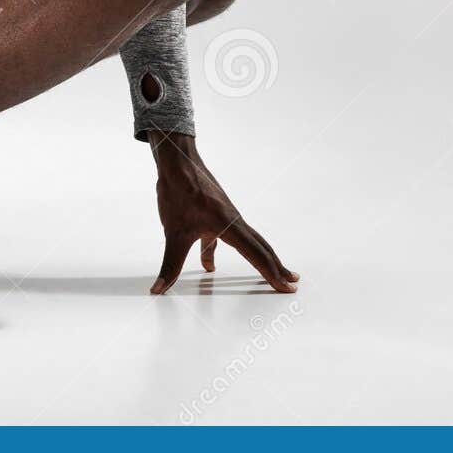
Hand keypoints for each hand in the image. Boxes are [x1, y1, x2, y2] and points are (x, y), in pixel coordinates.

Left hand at [148, 131, 298, 294]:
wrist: (177, 162)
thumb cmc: (179, 192)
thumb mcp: (174, 234)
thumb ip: (170, 265)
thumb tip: (159, 290)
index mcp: (229, 226)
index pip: (256, 255)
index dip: (272, 273)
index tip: (287, 287)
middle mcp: (234, 221)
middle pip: (262, 247)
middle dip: (277, 267)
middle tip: (292, 282)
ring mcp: (227, 216)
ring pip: (250, 241)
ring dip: (261, 258)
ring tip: (271, 271)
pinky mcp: (217, 214)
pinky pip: (228, 237)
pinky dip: (224, 251)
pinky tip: (209, 265)